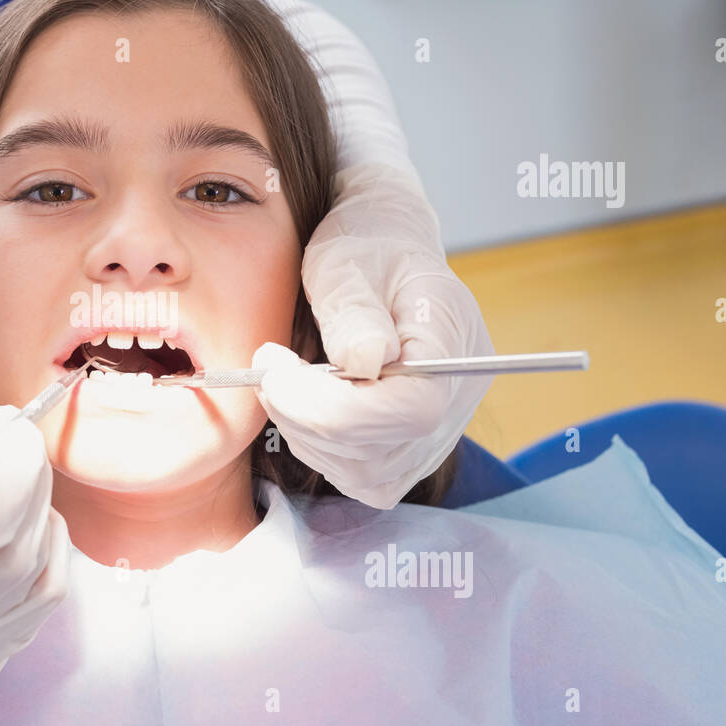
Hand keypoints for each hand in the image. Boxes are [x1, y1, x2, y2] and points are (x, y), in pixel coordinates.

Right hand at [0, 396, 69, 694]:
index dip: (4, 475)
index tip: (8, 424)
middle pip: (11, 552)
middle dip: (22, 479)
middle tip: (5, 439)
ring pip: (38, 569)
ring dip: (33, 508)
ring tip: (1, 478)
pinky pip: (47, 591)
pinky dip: (42, 542)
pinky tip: (16, 520)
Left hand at [253, 164, 493, 508]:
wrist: (380, 255)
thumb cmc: (364, 248)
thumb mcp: (348, 260)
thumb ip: (353, 309)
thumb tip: (364, 361)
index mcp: (452, 336)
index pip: (411, 408)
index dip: (333, 406)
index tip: (275, 369)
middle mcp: (458, 396)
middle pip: (382, 448)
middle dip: (304, 416)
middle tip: (268, 366)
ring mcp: (439, 431)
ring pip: (364, 473)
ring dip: (305, 433)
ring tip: (283, 378)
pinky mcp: (409, 451)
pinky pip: (361, 478)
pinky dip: (318, 448)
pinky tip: (304, 405)